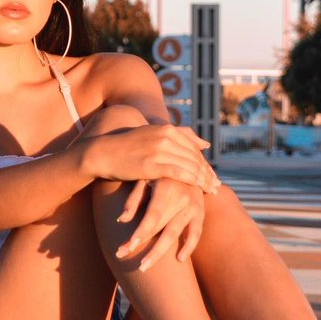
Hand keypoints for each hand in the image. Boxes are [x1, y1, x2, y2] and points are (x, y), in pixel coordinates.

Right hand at [85, 123, 215, 189]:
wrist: (102, 153)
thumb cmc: (127, 148)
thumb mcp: (153, 136)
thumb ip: (180, 136)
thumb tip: (205, 143)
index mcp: (167, 129)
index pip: (193, 148)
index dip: (205, 163)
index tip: (213, 176)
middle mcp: (165, 136)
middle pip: (194, 157)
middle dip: (208, 173)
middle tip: (218, 186)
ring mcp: (159, 149)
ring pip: (190, 165)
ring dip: (205, 179)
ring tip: (213, 190)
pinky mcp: (152, 164)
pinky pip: (180, 173)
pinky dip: (194, 181)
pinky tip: (201, 190)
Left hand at [114, 177, 209, 270]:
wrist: (189, 163)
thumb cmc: (159, 173)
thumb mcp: (145, 179)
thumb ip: (134, 199)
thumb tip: (122, 220)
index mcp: (165, 187)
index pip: (151, 216)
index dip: (140, 234)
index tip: (125, 249)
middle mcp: (181, 197)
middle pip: (162, 228)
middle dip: (147, 248)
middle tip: (133, 266)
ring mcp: (192, 205)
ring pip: (176, 233)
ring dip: (160, 252)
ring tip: (145, 267)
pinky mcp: (200, 212)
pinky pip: (196, 233)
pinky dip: (189, 246)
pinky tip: (179, 260)